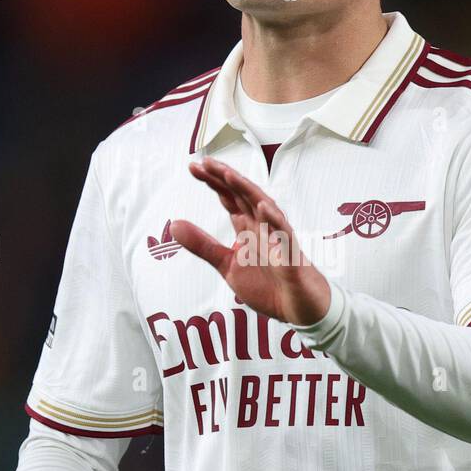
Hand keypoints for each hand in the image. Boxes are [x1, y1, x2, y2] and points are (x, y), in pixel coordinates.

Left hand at [170, 157, 330, 326]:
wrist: (296, 308)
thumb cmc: (267, 284)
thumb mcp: (227, 265)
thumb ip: (203, 245)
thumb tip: (174, 225)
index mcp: (247, 227)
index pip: (229, 198)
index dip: (213, 182)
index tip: (194, 167)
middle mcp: (263, 226)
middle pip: (244, 196)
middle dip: (225, 178)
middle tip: (205, 162)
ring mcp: (278, 238)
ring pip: (264, 207)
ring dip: (247, 190)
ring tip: (229, 175)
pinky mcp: (291, 255)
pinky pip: (284, 234)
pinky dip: (274, 220)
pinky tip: (263, 207)